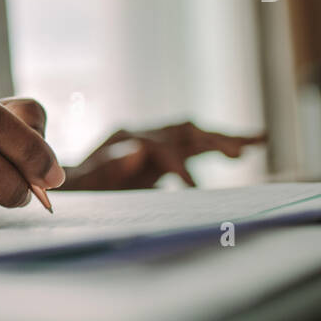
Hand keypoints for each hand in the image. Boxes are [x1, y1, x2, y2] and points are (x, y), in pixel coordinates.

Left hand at [63, 122, 265, 190]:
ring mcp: (152, 140)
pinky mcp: (161, 151)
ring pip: (194, 133)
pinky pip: (194, 145)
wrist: (62, 184)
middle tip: (240, 153)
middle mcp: (140, 134)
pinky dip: (220, 144)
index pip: (158, 146)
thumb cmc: (73, 189)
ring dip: (224, 138)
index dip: (177, 165)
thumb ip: (108, 167)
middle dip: (212, 141)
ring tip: (258, 141)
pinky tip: (247, 146)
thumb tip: (139, 150)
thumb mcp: (84, 183)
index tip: (192, 187)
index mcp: (121, 139)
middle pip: (183, 131)